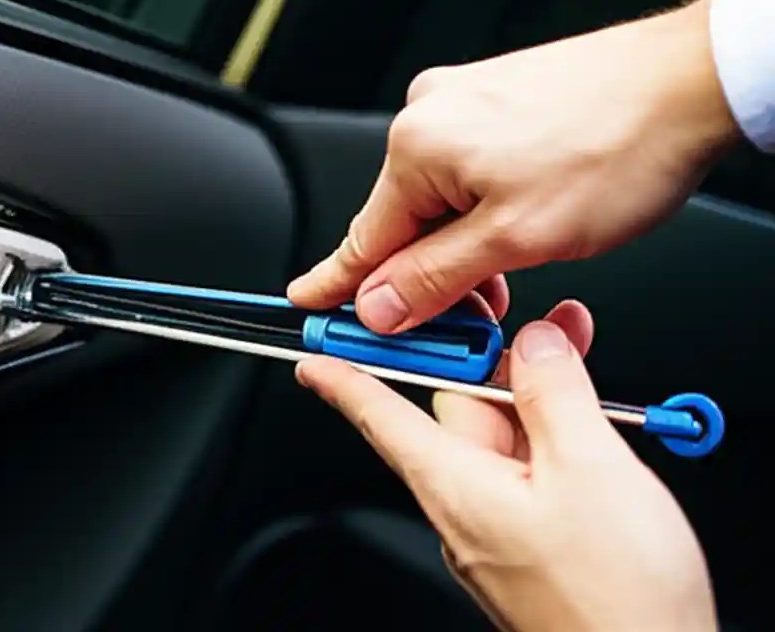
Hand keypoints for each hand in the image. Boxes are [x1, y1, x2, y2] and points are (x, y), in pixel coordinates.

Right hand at [287, 0, 740, 332]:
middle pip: (402, 226)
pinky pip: (467, 176)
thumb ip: (434, 280)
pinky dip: (482, 215)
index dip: (337, 288)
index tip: (306, 309)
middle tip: (456, 332)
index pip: (362, 240)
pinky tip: (519, 235)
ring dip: (463, 252)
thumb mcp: (517, 239)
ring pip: (440, 205)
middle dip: (426, 282)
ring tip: (513, 277)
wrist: (689, 84)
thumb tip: (378, 305)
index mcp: (419, 146)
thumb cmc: (618, 144)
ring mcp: (464, 103)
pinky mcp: (495, 101)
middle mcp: (430, 116)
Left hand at [296, 300, 715, 631]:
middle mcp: (465, 510)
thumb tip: (534, 344)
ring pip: (499, 443)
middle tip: (541, 328)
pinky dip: (554, 442)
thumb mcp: (589, 469)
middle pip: (455, 415)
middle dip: (493, 365)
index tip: (313, 358)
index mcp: (456, 486)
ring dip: (534, 401)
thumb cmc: (614, 598)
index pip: (383, 417)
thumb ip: (554, 395)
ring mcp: (498, 532)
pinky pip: (527, 476)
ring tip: (581, 368)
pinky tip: (594, 434)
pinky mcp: (533, 549)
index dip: (346, 380)